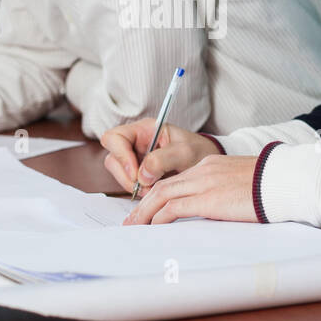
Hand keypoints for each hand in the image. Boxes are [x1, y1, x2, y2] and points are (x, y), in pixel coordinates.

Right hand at [99, 118, 219, 195]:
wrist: (208, 163)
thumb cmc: (198, 151)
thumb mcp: (185, 152)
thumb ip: (163, 159)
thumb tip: (142, 175)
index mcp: (144, 129)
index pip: (115, 138)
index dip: (121, 156)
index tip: (136, 173)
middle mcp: (135, 143)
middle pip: (113, 158)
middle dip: (126, 176)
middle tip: (146, 187)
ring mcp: (135, 158)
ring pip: (118, 173)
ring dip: (132, 185)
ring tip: (153, 190)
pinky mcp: (138, 173)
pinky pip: (128, 183)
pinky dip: (138, 190)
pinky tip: (153, 191)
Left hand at [122, 155, 258, 224]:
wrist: (283, 180)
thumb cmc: (270, 186)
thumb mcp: (241, 184)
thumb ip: (224, 192)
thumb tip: (219, 208)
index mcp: (210, 166)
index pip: (176, 180)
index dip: (158, 195)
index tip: (149, 209)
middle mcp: (202, 171)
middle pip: (162, 186)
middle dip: (143, 204)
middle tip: (132, 220)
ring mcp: (203, 183)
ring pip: (161, 195)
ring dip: (144, 212)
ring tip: (134, 226)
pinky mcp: (207, 198)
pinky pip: (173, 208)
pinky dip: (159, 218)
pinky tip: (153, 228)